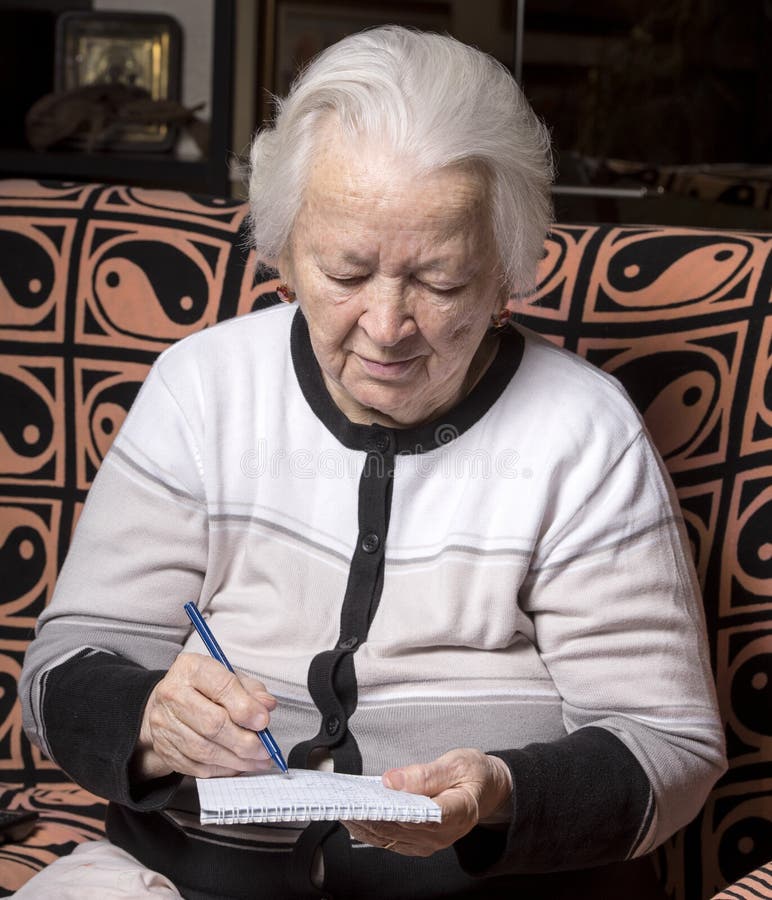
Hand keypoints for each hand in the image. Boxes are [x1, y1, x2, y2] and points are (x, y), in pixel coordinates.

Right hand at [132, 652, 277, 780]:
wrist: (169, 701)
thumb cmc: (204, 687)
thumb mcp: (230, 676)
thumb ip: (251, 690)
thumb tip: (267, 706)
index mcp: (191, 668)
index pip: (221, 688)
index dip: (246, 708)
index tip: (264, 722)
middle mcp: (173, 694)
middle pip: (212, 724)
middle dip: (244, 741)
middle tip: (264, 749)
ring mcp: (164, 724)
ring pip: (204, 750)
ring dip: (236, 760)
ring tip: (257, 761)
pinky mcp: (163, 748)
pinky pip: (196, 767)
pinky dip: (221, 770)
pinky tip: (237, 766)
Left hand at [343, 749, 511, 856]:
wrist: (486, 790)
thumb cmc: (474, 775)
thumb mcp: (457, 763)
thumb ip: (426, 774)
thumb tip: (393, 781)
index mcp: (458, 812)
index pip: (425, 817)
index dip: (397, 811)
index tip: (374, 800)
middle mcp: (443, 834)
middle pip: (401, 829)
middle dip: (371, 816)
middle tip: (347, 802)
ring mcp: (431, 842)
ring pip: (392, 838)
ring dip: (366, 825)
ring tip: (345, 809)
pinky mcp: (421, 842)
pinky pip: (392, 841)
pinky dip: (372, 831)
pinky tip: (357, 820)